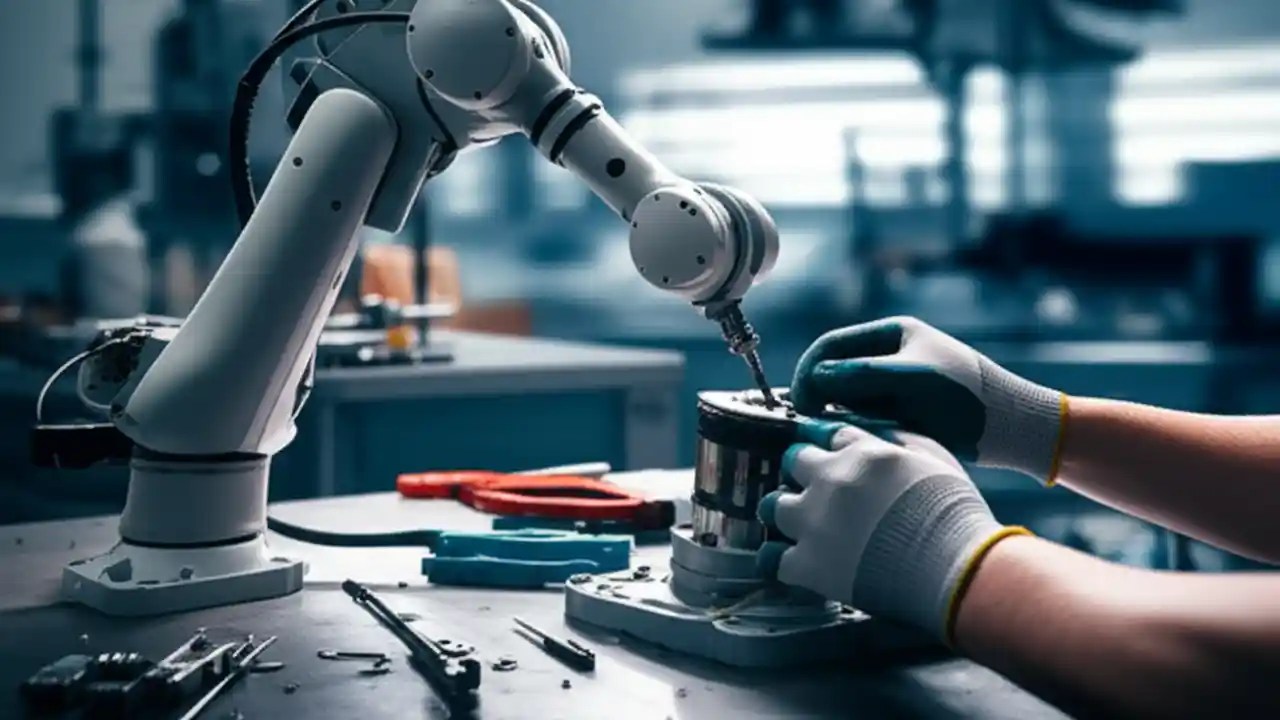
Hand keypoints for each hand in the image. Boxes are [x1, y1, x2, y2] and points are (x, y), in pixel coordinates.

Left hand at [756, 419, 1030, 642]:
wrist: (955, 569)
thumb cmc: (955, 513)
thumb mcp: (935, 458)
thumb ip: (899, 440)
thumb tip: (877, 435)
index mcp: (862, 452)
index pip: (826, 433)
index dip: (826, 445)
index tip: (827, 455)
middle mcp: (830, 480)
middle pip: (792, 460)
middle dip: (800, 471)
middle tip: (814, 490)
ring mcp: (814, 522)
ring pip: (772, 505)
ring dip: (783, 511)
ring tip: (798, 525)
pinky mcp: (808, 564)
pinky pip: (772, 557)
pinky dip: (776, 559)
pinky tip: (785, 561)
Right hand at [791, 316, 1066, 484]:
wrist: (1014, 429)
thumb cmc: (968, 396)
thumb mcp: (911, 380)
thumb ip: (860, 376)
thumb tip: (813, 382)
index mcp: (891, 334)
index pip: (830, 346)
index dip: (809, 371)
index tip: (800, 402)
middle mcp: (889, 356)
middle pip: (835, 373)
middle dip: (824, 396)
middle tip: (818, 424)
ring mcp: (895, 386)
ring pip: (847, 400)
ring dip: (844, 416)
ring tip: (854, 432)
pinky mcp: (902, 415)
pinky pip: (866, 420)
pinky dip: (862, 430)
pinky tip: (872, 441)